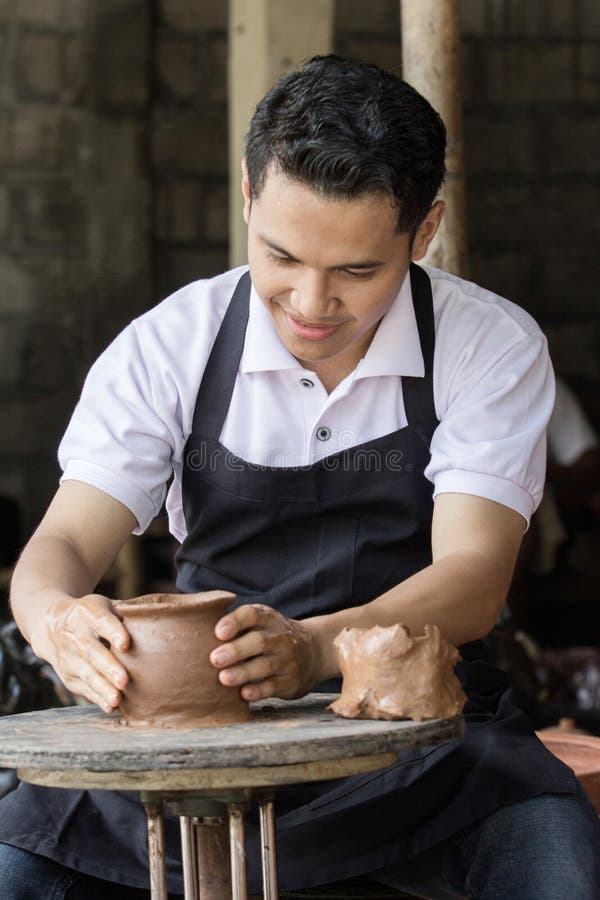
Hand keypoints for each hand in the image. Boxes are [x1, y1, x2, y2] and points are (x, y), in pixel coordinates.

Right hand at [40, 594, 130, 712]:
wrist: (52, 625)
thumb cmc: (91, 615)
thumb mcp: (104, 606)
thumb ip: (125, 614)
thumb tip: (152, 627)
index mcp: (87, 612)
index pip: (101, 621)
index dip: (113, 632)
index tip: (125, 645)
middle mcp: (74, 634)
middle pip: (91, 651)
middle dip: (108, 667)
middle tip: (124, 680)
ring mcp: (68, 657)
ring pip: (85, 673)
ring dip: (102, 688)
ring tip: (117, 699)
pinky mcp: (68, 676)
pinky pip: (83, 688)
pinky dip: (97, 698)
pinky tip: (110, 706)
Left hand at [210, 604, 317, 701]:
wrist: (314, 651)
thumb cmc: (271, 636)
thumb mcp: (262, 622)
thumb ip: (236, 622)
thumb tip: (193, 623)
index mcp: (268, 619)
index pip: (253, 614)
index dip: (235, 621)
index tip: (218, 631)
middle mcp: (279, 638)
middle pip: (258, 641)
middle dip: (236, 650)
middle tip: (214, 658)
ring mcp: (285, 660)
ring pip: (265, 666)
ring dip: (243, 672)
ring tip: (224, 678)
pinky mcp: (288, 681)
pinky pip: (273, 687)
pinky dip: (258, 691)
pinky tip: (244, 694)